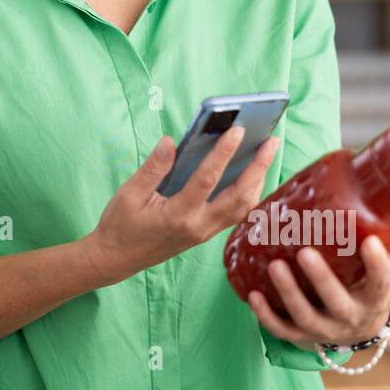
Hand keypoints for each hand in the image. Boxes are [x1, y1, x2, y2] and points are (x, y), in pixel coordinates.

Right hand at [80, 128, 278, 286]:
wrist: (117, 258)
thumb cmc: (120, 225)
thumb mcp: (129, 193)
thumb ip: (153, 168)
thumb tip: (170, 141)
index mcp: (178, 215)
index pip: (207, 179)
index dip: (224, 153)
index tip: (238, 130)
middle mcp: (198, 226)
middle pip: (240, 196)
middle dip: (259, 167)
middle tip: (272, 140)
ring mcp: (205, 232)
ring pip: (243, 207)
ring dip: (258, 180)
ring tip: (266, 154)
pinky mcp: (206, 233)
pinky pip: (236, 213)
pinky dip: (249, 193)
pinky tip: (252, 175)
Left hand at [247, 234, 389, 350]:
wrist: (358, 327)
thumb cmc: (369, 285)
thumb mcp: (388, 268)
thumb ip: (388, 243)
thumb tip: (380, 203)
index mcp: (374, 299)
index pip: (380, 284)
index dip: (377, 265)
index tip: (369, 241)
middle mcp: (351, 318)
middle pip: (337, 303)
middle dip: (321, 279)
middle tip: (305, 252)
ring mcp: (325, 329)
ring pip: (306, 316)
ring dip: (289, 293)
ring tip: (275, 265)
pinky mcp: (301, 336)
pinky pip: (282, 330)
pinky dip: (266, 316)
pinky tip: (253, 295)